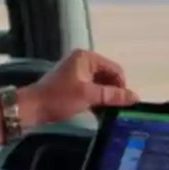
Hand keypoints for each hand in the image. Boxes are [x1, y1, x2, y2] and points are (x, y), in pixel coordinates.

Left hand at [18, 49, 138, 125]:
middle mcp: (83, 61)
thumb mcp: (89, 95)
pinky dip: (96, 99)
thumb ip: (113, 95)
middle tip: (116, 109)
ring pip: (100, 84)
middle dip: (113, 92)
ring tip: (108, 112)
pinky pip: (91, 89)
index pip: (115, 69)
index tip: (124, 103)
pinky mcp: (72, 84)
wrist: (33, 108)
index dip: (122, 86)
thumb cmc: (59, 98)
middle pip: (108, 76)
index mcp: (87, 57)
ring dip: (105, 97)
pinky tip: (98, 111)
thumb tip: (135, 97)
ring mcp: (76, 72)